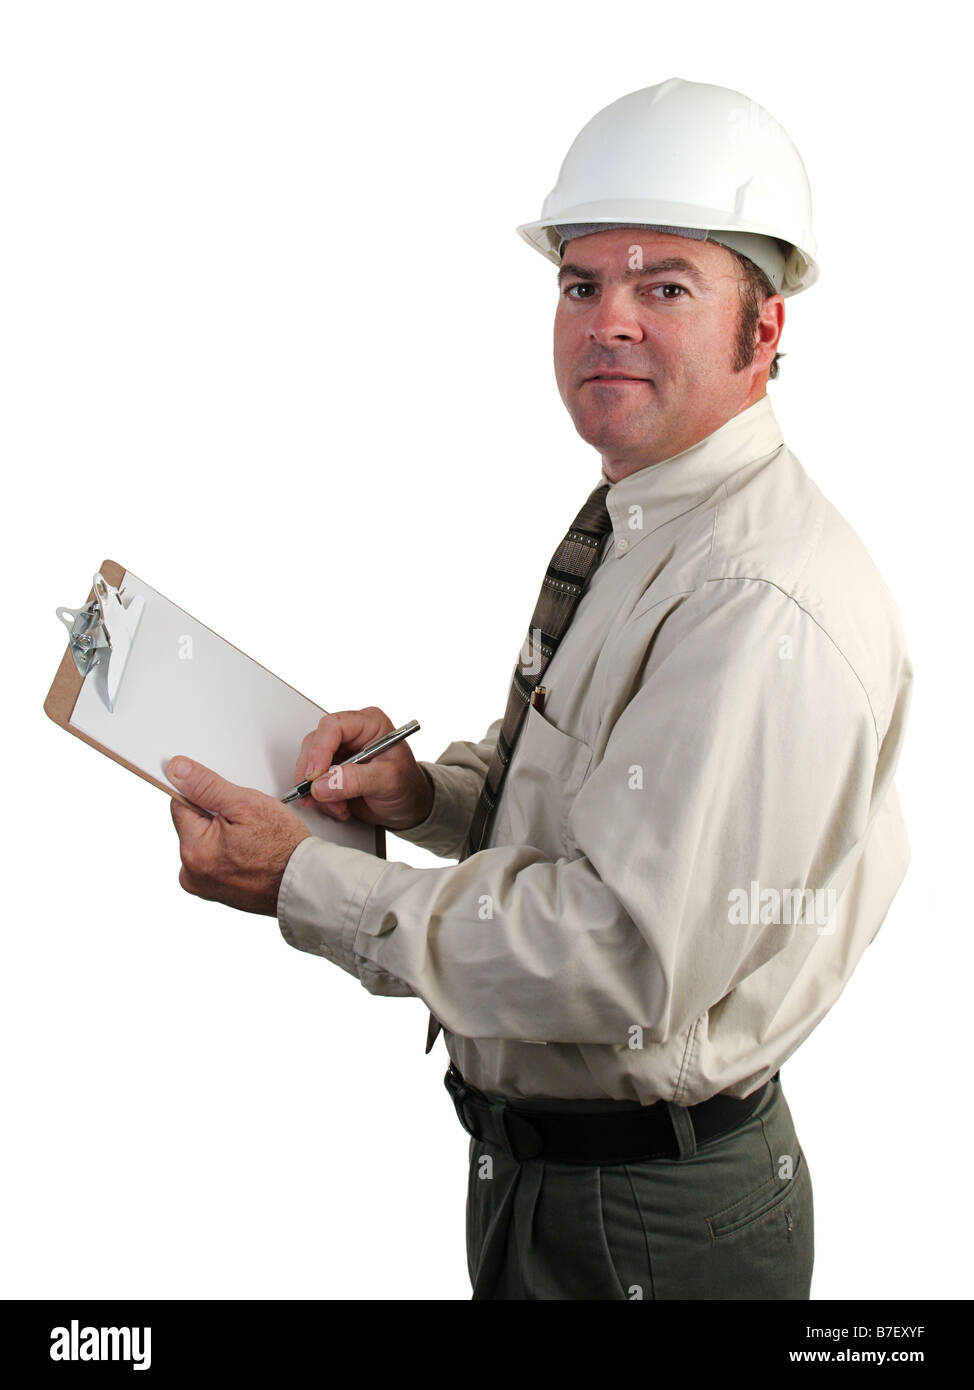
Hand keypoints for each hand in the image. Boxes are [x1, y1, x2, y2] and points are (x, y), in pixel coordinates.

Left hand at [168, 757, 310, 915]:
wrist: (304, 882)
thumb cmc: (284, 847)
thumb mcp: (246, 804)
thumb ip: (206, 786)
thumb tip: (177, 770)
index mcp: (193, 850)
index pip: (180, 805)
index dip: (205, 795)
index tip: (224, 800)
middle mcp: (191, 873)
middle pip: (192, 826)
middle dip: (215, 818)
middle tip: (246, 823)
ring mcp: (202, 886)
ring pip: (204, 843)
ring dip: (221, 837)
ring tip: (250, 841)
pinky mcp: (214, 892)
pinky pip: (213, 861)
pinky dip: (227, 855)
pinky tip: (249, 854)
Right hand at [294, 706, 433, 830]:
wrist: (409, 805)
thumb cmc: (408, 785)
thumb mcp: (389, 781)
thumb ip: (356, 780)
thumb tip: (322, 785)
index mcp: (370, 724)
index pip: (333, 726)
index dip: (320, 749)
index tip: (315, 774)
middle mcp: (351, 734)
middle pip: (315, 743)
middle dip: (315, 774)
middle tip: (320, 795)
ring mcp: (340, 752)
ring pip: (309, 764)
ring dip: (318, 791)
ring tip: (339, 806)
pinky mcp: (332, 771)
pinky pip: (313, 782)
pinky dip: (321, 799)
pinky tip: (339, 807)